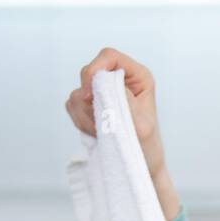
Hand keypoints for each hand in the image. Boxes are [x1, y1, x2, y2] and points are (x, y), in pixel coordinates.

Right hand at [65, 48, 167, 178]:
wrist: (141, 164)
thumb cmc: (147, 145)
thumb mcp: (141, 125)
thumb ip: (123, 101)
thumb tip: (102, 83)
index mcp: (137, 76)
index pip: (109, 57)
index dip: (94, 70)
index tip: (90, 94)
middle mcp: (119, 79)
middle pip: (89, 73)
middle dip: (90, 100)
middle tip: (102, 123)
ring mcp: (102, 91)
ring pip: (78, 93)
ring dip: (86, 116)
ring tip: (103, 132)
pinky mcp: (89, 104)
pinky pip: (72, 106)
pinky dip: (80, 121)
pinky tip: (96, 133)